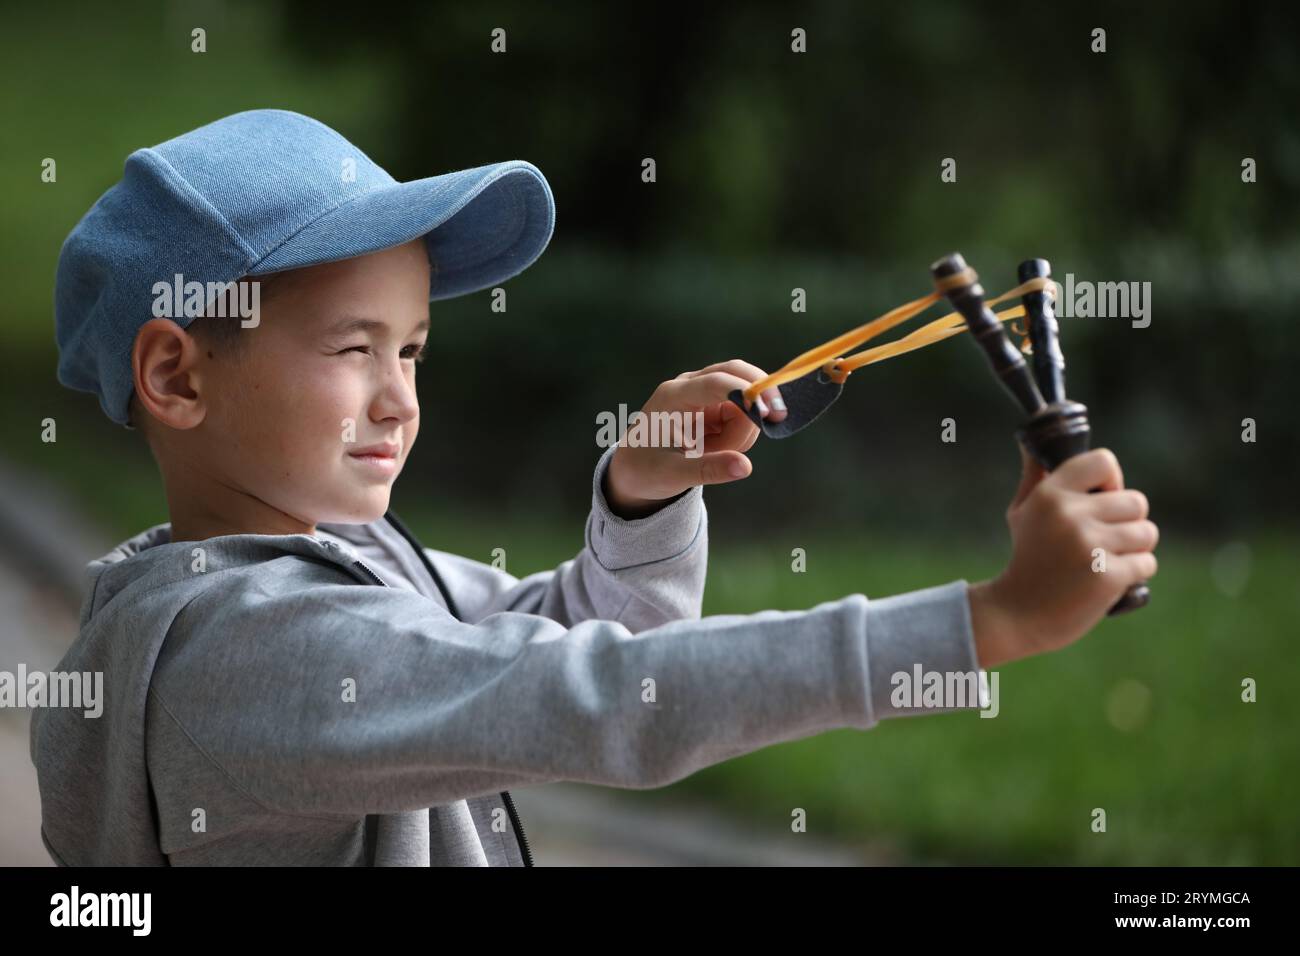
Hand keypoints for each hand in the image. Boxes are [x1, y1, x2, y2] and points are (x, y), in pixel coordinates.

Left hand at [603, 360, 787, 517]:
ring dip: (745, 427)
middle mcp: (690, 385)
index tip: (769, 412)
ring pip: (745, 398)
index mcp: (673, 396)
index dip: (745, 392)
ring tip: (716, 452)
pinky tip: (721, 446)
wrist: (634, 468)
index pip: (716, 382)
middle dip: (759, 396)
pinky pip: (744, 411)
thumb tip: (745, 467)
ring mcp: (703, 392)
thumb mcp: (674, 475)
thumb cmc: (646, 470)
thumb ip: (709, 470)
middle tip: (778, 420)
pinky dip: (743, 430)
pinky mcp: (714, 403)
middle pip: (738, 373)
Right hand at [968, 444, 1158, 667]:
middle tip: (1104, 540)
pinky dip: (1135, 573)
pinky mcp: (1108, 576)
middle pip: (1136, 501)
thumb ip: (1035, 476)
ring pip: (1147, 533)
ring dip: (1135, 548)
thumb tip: (1031, 443)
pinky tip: (1111, 580)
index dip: (1112, 481)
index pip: (1104, 462)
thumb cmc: (1026, 558)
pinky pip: (1146, 563)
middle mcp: (1070, 514)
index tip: (1101, 499)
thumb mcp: (1022, 512)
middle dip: (1128, 522)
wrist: (1018, 613)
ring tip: (1107, 559)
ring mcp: (1090, 545)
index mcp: (1051, 494)